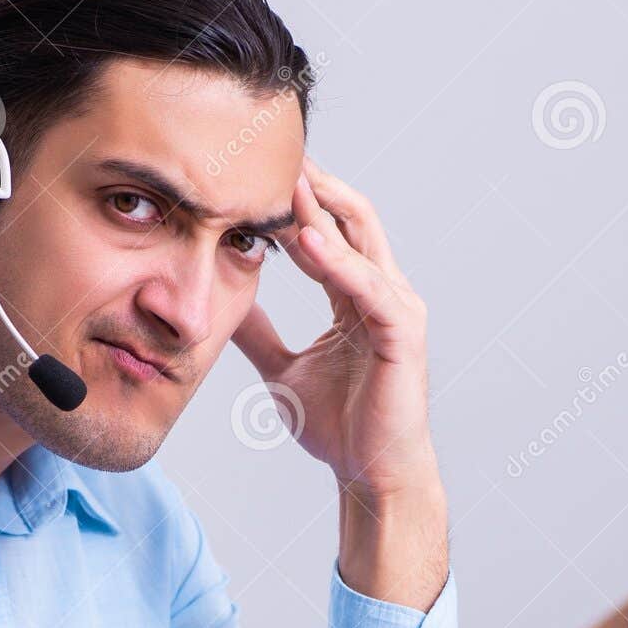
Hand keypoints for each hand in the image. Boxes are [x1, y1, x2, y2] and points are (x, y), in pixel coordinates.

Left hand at [234, 155, 447, 608]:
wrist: (371, 475)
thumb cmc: (341, 426)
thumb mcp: (282, 370)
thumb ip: (260, 335)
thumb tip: (226, 307)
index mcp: (356, 297)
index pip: (328, 230)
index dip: (294, 202)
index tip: (252, 173)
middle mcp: (382, 292)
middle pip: (351, 218)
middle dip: (312, 185)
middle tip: (270, 152)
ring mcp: (396, 309)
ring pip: (361, 241)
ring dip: (322, 210)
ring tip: (285, 181)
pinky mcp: (401, 333)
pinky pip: (366, 287)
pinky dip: (337, 262)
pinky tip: (305, 241)